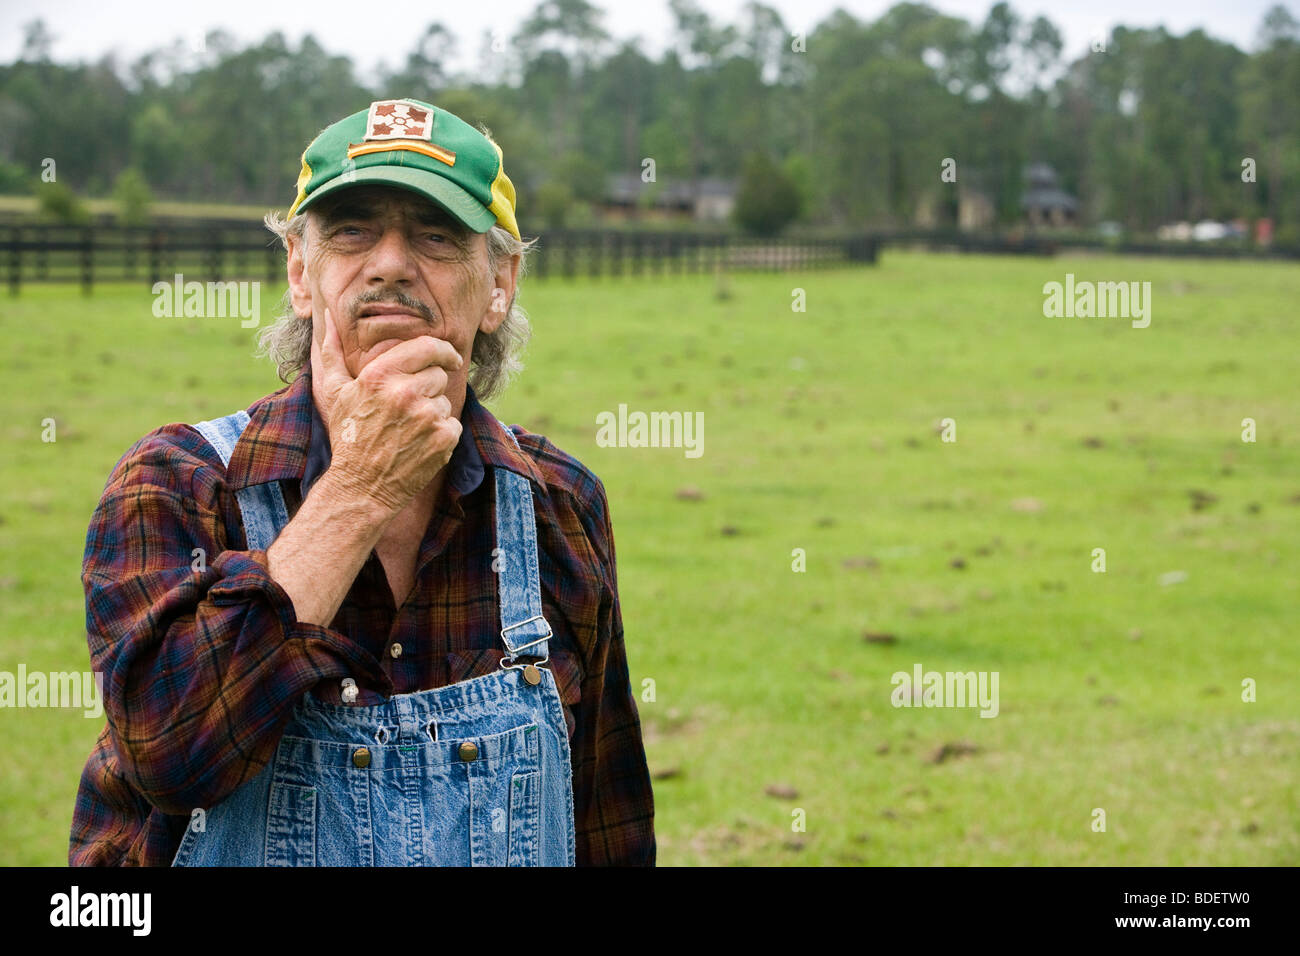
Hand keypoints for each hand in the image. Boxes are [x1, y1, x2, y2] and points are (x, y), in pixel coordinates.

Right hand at [311, 307, 463, 514]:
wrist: (360, 487)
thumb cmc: (348, 436)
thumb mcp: (335, 391)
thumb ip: (332, 351)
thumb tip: (328, 316)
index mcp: (379, 375)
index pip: (428, 346)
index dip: (444, 350)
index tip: (450, 357)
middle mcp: (405, 392)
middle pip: (439, 374)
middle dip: (429, 387)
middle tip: (407, 409)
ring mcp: (426, 416)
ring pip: (445, 400)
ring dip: (433, 412)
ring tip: (407, 430)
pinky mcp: (443, 439)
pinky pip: (453, 424)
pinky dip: (441, 434)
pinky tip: (418, 444)